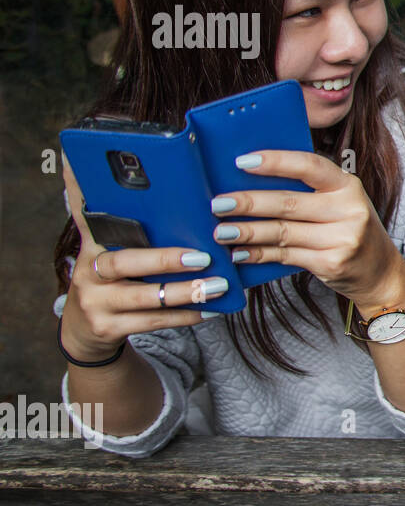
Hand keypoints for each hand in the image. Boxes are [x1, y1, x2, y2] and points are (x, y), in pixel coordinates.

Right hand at [58, 152, 215, 361]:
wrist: (85, 331)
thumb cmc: (110, 280)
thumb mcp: (109, 250)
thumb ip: (126, 224)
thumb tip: (153, 189)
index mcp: (92, 245)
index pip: (88, 215)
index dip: (89, 195)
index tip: (103, 174)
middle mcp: (88, 271)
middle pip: (125, 262)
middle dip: (165, 259)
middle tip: (202, 256)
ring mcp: (96, 302)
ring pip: (145, 296)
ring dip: (185, 291)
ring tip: (218, 285)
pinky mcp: (107, 328)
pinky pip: (152, 322)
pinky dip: (184, 316)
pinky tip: (210, 309)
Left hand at [210, 150, 404, 310]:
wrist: (380, 273)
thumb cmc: (351, 230)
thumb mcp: (341, 202)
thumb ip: (308, 190)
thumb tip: (250, 181)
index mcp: (348, 185)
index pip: (309, 166)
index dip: (275, 162)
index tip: (242, 161)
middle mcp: (349, 210)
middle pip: (289, 203)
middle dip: (249, 202)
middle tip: (218, 203)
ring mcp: (342, 239)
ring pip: (283, 232)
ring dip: (247, 232)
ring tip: (221, 231)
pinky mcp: (331, 263)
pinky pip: (285, 256)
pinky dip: (259, 254)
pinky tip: (240, 253)